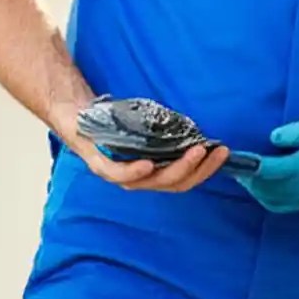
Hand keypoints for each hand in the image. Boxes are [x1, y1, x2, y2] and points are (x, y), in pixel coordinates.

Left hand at [52, 103, 230, 191]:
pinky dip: (136, 171)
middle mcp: (136, 180)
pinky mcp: (99, 165)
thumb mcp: (146, 128)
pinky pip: (119, 174)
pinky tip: (150, 164)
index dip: (205, 170)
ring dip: (177, 168)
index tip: (223, 152)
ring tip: (196, 153)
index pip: (183, 180)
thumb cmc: (113, 122)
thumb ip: (167, 135)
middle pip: (172, 184)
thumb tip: (199, 128)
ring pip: (151, 182)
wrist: (76, 114)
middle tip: (214, 152)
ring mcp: (117, 174)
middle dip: (198, 170)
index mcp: (149, 174)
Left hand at [232, 117, 298, 213]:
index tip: (232, 156)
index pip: (269, 169)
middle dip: (244, 173)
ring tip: (241, 167)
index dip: (248, 164)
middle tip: (231, 158)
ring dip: (250, 183)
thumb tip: (272, 137)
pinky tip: (256, 181)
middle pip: (261, 185)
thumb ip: (297, 132)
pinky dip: (259, 192)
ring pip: (264, 195)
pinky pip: (271, 202)